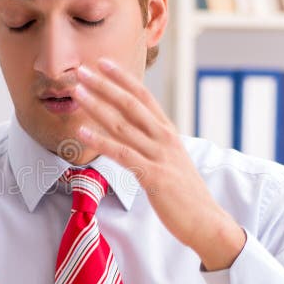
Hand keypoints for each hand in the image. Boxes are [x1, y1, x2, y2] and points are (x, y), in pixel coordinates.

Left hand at [73, 58, 245, 269]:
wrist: (205, 221)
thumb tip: (135, 132)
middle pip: (130, 104)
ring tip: (77, 92)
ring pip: (122, 125)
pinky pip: (122, 154)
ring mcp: (159, 155)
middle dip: (104, 85)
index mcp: (168, 131)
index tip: (103, 62)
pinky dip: (100, 141)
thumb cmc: (184, 193)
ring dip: (96, 106)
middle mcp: (164, 138)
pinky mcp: (153, 175)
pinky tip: (82, 132)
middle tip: (82, 70)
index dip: (123, 78)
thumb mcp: (171, 159)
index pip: (144, 96)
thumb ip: (153, 142)